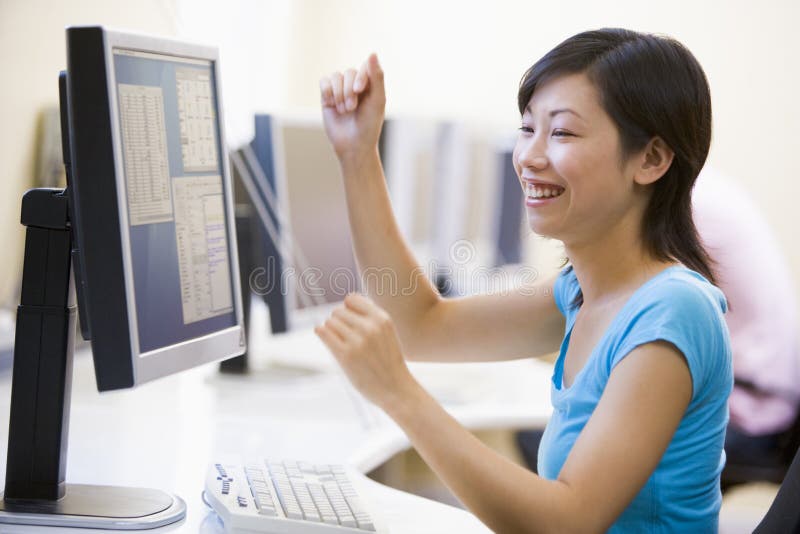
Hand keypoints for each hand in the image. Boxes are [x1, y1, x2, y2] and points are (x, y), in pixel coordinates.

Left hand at [314, 293, 416, 410]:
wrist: (396, 389)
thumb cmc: (388, 361)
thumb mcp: (387, 333)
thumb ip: (370, 317)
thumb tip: (345, 302)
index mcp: (382, 318)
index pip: (352, 299)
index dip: (347, 309)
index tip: (350, 322)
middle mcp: (370, 326)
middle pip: (338, 311)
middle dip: (338, 322)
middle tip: (345, 337)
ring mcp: (358, 341)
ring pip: (330, 322)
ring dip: (331, 331)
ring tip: (341, 343)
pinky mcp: (345, 355)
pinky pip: (323, 332)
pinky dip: (321, 333)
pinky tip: (325, 338)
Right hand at [319, 54, 385, 163]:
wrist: (353, 145)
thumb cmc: (369, 125)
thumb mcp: (377, 100)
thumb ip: (376, 76)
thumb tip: (372, 52)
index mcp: (370, 84)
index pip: (364, 67)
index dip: (360, 77)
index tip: (359, 90)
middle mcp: (355, 84)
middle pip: (348, 72)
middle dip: (348, 91)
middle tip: (352, 108)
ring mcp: (340, 90)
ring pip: (335, 76)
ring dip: (339, 94)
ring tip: (344, 110)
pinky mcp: (327, 97)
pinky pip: (324, 81)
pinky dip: (328, 92)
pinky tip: (331, 104)